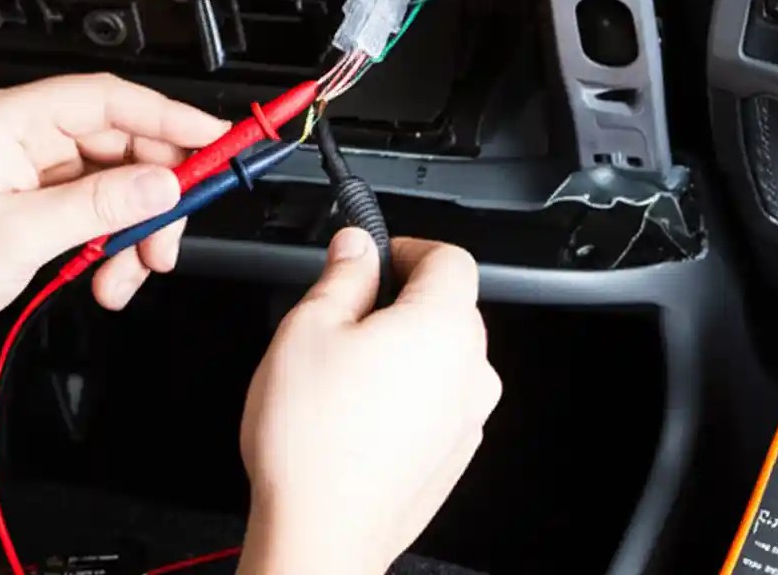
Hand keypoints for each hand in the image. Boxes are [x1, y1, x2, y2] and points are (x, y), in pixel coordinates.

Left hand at [0, 73, 226, 350]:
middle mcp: (26, 138)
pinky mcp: (37, 206)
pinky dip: (112, 246)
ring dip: (134, 233)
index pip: (110, 100)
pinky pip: (98, 214)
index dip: (171, 117)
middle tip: (170, 239)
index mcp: (12, 121)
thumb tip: (159, 184)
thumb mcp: (19, 235)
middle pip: (123, 146)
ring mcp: (33, 173)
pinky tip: (106, 277)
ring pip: (117, 186)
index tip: (216, 138)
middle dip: (155, 196)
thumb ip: (98, 206)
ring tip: (128, 275)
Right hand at [237, 229, 500, 574]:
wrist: (322, 531)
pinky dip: (407, 395)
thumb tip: (357, 246)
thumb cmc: (313, 438)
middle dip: (400, 300)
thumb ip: (342, 275)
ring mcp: (467, 418)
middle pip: (450, 307)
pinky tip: (357, 414)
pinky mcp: (454, 454)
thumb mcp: (308, 328)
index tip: (370, 259)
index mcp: (443, 326)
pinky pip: (437, 402)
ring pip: (442, 357)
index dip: (406, 248)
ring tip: (342, 373)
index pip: (450, 257)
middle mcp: (470, 370)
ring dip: (404, 350)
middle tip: (341, 315)